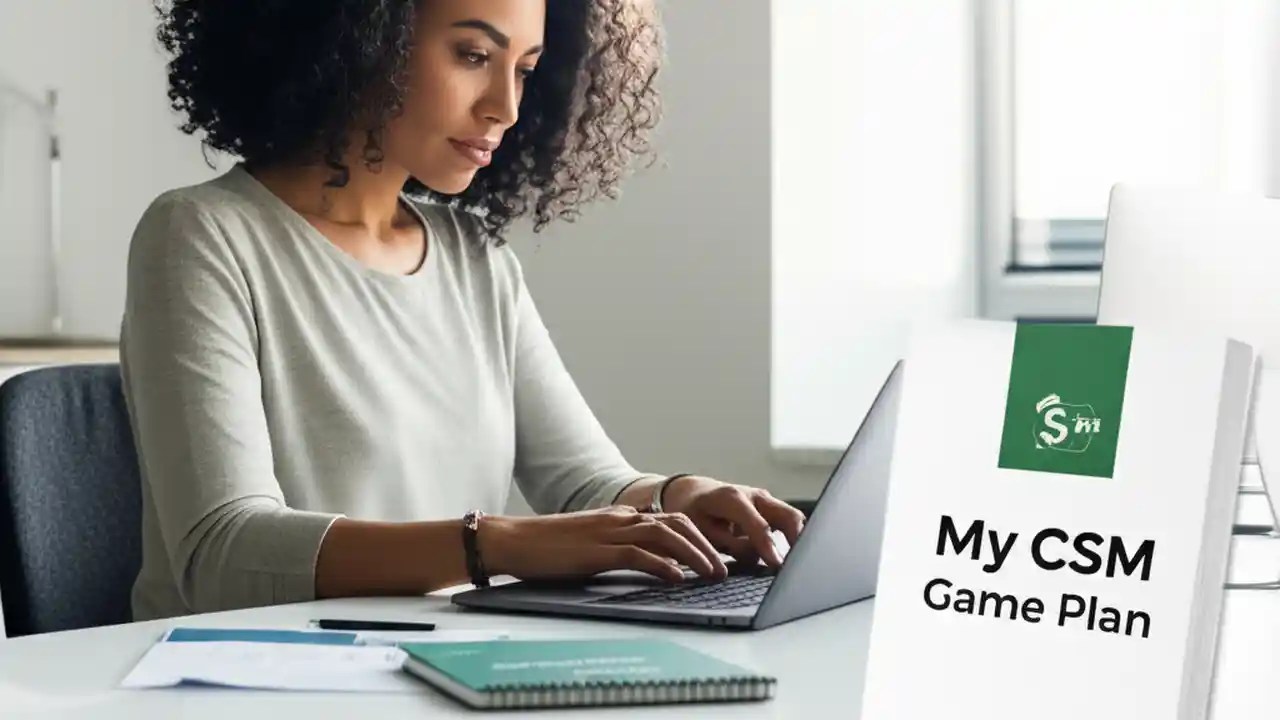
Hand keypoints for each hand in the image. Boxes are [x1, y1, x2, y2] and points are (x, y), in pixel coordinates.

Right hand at [477, 507, 729, 583]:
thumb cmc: (547, 546)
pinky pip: (637, 554)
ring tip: (712, 573)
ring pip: (664, 536)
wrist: (512, 540)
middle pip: (676, 522)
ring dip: (694, 555)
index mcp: (619, 516)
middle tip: (725, 566)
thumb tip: (649, 560)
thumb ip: (618, 545)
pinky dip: (662, 565)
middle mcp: (619, 519)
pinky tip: (677, 577)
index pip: (670, 518)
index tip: (717, 552)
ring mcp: (608, 532)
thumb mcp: (590, 542)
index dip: (698, 534)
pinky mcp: (596, 551)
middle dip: (706, 543)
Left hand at [660, 476, 805, 567]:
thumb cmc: (694, 513)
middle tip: (800, 566)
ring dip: (798, 541)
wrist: (695, 494)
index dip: (768, 546)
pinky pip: (788, 524)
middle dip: (798, 540)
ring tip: (798, 566)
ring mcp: (766, 502)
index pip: (758, 525)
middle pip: (788, 516)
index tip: (777, 565)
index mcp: (732, 499)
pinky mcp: (772, 510)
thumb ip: (727, 543)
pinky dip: (792, 540)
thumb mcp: (699, 530)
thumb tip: (756, 558)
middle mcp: (754, 496)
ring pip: (793, 519)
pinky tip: (790, 559)